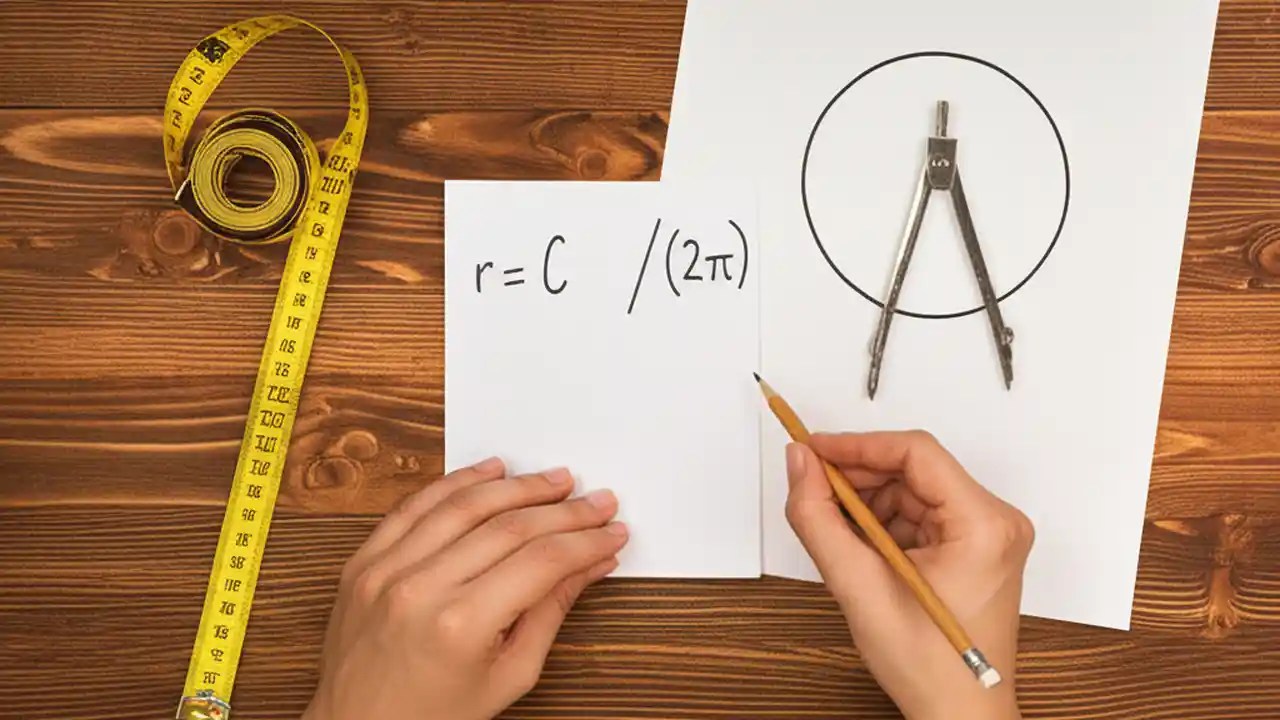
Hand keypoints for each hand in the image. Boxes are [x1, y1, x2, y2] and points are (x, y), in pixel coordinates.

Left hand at [304, 458, 626, 719]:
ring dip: (517, 486)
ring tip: (555, 480)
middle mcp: (420, 589)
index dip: (585, 541)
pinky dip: (456, 482)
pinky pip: (415, 506)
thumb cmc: (431, 715)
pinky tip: (490, 471)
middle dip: (564, 511)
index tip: (611, 531)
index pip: (542, 562)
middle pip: (510, 528)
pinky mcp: (365, 560)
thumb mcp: (508, 677)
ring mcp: (386, 570)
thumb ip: (550, 613)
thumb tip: (590, 564)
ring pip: (464, 505)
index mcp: (460, 626)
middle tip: (597, 501)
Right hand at [785, 431, 1032, 719]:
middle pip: (913, 469)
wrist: (959, 713)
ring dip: (867, 503)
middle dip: (857, 477)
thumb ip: (818, 518)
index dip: (857, 446)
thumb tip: (800, 464)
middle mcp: (996, 521)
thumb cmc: (931, 667)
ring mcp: (988, 534)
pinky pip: (919, 513)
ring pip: (912, 490)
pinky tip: (859, 546)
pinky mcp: (974, 546)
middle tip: (810, 486)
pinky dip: (882, 522)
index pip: (915, 453)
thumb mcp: (858, 587)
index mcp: (984, 525)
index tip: (813, 449)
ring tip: (834, 530)